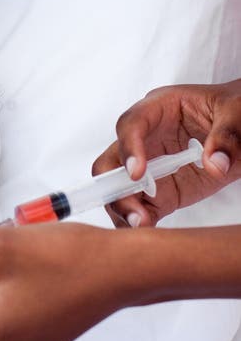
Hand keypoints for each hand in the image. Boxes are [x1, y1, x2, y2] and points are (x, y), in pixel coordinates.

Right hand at [93, 80, 240, 226]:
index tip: (137, 173)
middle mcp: (145, 138)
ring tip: (142, 225)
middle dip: (115, 187)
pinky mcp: (160, 191)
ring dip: (124, 208)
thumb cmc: (233, 110)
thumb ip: (228, 136)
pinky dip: (140, 221)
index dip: (128, 148)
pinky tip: (148, 231)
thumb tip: (215, 162)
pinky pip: (140, 208)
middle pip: (112, 161)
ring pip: (118, 188)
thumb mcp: (237, 113)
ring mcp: (150, 166)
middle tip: (133, 208)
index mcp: (158, 109)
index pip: (131, 125)